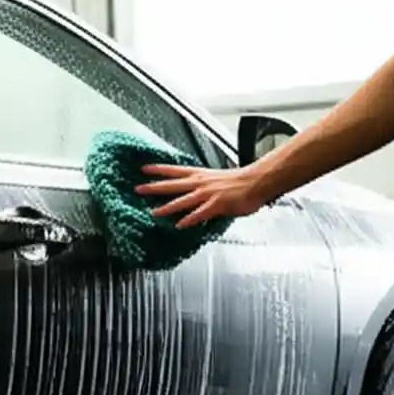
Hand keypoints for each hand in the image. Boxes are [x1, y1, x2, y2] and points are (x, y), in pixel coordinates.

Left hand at [134, 164, 270, 228]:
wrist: (255, 182)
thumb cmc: (238, 182)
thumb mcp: (215, 179)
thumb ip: (202, 187)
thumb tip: (193, 195)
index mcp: (199, 175)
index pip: (174, 170)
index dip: (158, 170)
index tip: (143, 169)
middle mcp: (200, 183)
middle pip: (172, 184)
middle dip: (153, 187)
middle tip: (137, 188)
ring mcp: (207, 194)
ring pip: (182, 200)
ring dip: (166, 207)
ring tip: (153, 213)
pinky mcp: (216, 205)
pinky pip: (199, 214)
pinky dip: (189, 219)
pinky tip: (179, 225)